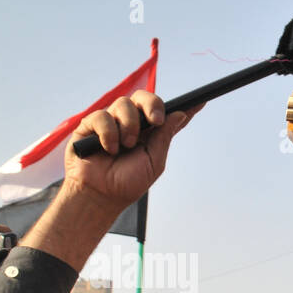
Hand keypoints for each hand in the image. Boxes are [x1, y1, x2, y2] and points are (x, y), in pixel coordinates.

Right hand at [23, 94, 195, 272]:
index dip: (185, 107)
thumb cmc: (127, 182)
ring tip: (125, 147)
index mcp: (150, 133)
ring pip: (123, 104)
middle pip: (144, 98)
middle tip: (156, 121)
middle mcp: (131, 124)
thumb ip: (164, 137)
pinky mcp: (90, 125)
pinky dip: (108, 133)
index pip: (168, 115)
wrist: (100, 195)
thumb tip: (180, 115)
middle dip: (152, 105)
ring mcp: (111, 122)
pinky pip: (102, 116)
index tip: (202, 100)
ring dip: (128, 126)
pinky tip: (109, 149)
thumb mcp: (154, 161)